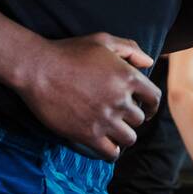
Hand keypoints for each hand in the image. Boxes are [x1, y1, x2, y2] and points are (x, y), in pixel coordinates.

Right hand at [20, 32, 158, 161]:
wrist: (38, 69)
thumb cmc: (69, 52)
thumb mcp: (102, 40)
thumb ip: (130, 49)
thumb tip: (149, 62)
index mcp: (128, 77)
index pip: (154, 98)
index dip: (152, 105)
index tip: (146, 109)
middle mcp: (121, 100)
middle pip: (140, 119)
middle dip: (132, 118)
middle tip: (121, 117)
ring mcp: (105, 119)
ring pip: (129, 138)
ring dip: (123, 135)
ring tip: (114, 131)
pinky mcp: (88, 134)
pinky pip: (111, 153)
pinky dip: (112, 151)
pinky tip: (107, 145)